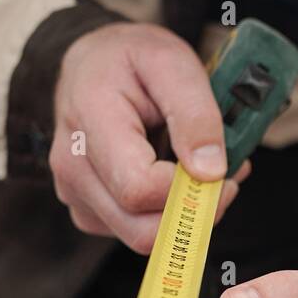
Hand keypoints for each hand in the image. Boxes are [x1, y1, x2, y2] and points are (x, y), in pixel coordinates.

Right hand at [50, 23, 249, 252]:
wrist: (92, 64)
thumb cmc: (131, 60)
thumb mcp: (172, 63)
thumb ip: (196, 114)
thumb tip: (211, 173)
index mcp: (88, 119)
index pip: (139, 188)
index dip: (188, 191)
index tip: (221, 170)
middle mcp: (72, 166)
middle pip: (141, 229)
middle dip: (194, 214)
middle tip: (224, 179)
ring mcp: (75, 194)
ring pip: (141, 237)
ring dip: (184, 217)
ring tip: (201, 173)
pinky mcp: (87, 210)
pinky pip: (134, 233)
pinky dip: (165, 217)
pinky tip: (175, 181)